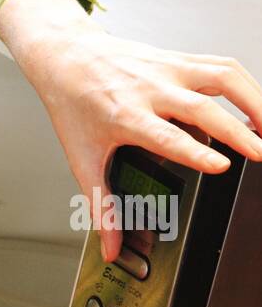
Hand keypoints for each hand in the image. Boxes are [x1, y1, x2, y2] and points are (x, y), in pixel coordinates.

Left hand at [0, 0, 261, 259]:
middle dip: (237, 131)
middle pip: (202, 108)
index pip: (166, 135)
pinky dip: (246, 83)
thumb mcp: (82, 157)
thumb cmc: (73, 105)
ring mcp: (166, 69)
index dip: (195, 151)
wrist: (65, 57)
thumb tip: (111, 249)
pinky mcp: (177, 57)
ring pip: (221, 77)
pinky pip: (220, 64)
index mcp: (125, 116)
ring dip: (254, 100)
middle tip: (260, 153)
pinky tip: (257, 105)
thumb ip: (101, 206)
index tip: (221, 165)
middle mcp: (149, 90)